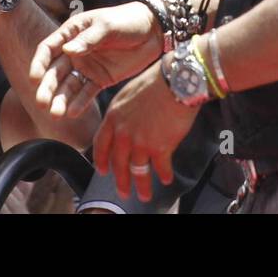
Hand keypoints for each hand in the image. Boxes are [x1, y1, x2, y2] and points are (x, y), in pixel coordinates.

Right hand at [30, 2, 163, 118]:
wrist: (153, 31)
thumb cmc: (127, 21)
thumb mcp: (107, 26)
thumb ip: (88, 40)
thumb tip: (68, 51)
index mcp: (72, 32)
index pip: (49, 48)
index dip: (39, 63)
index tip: (34, 78)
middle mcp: (75, 51)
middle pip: (56, 71)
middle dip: (47, 87)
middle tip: (41, 103)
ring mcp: (87, 66)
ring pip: (69, 85)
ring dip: (60, 99)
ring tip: (56, 114)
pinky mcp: (100, 79)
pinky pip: (86, 93)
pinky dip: (79, 102)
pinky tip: (72, 112)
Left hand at [94, 59, 198, 200]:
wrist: (176, 81)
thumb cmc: (156, 81)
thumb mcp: (129, 93)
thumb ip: (123, 113)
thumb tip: (126, 125)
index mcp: (113, 117)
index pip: (101, 144)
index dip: (101, 160)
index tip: (103, 170)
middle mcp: (123, 132)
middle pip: (118, 163)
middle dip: (120, 181)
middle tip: (123, 192)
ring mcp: (140, 142)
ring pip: (138, 171)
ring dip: (142, 186)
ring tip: (144, 196)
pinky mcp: (160, 148)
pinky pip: (160, 168)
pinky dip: (164, 175)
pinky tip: (166, 179)